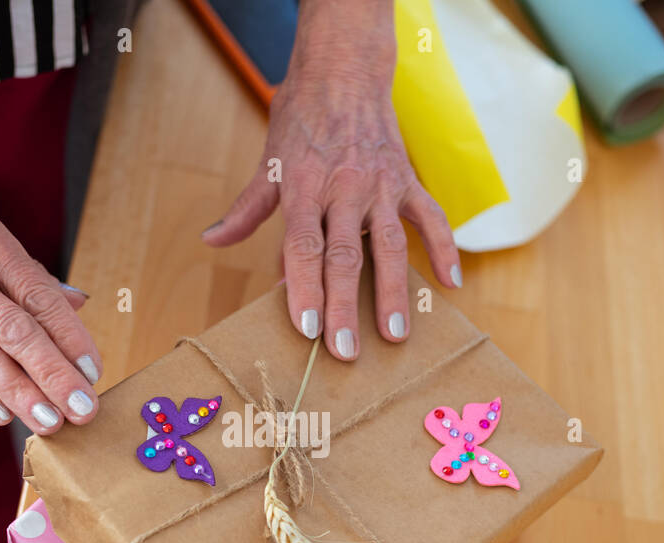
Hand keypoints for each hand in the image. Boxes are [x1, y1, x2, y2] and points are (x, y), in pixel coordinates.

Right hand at [0, 170, 100, 433]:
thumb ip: (31, 274)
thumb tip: (78, 304)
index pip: (40, 297)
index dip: (71, 337)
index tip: (94, 371)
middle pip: (16, 331)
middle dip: (54, 374)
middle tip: (83, 408)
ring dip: (19, 393)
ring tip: (49, 422)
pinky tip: (0, 414)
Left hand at [201, 0, 461, 360]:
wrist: (344, 70)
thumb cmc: (301, 119)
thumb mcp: (268, 162)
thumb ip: (247, 209)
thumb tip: (212, 240)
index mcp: (304, 188)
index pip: (302, 247)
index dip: (304, 289)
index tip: (307, 330)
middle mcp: (344, 189)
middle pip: (344, 255)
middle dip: (344, 306)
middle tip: (345, 352)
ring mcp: (380, 186)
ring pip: (390, 245)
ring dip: (394, 292)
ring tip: (396, 336)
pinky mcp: (408, 180)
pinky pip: (432, 218)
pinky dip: (445, 249)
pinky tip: (451, 285)